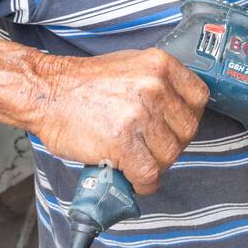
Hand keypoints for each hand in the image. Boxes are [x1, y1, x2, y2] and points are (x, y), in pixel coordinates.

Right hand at [30, 48, 207, 195]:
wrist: (47, 92)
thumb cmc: (86, 83)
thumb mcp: (131, 65)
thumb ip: (159, 83)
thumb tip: (178, 111)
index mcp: (160, 65)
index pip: (199, 98)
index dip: (188, 118)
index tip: (176, 128)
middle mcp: (154, 86)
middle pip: (187, 130)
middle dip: (172, 145)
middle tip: (153, 149)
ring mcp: (139, 114)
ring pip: (169, 155)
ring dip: (156, 165)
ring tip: (138, 162)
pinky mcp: (122, 141)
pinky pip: (148, 173)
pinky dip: (144, 183)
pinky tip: (133, 179)